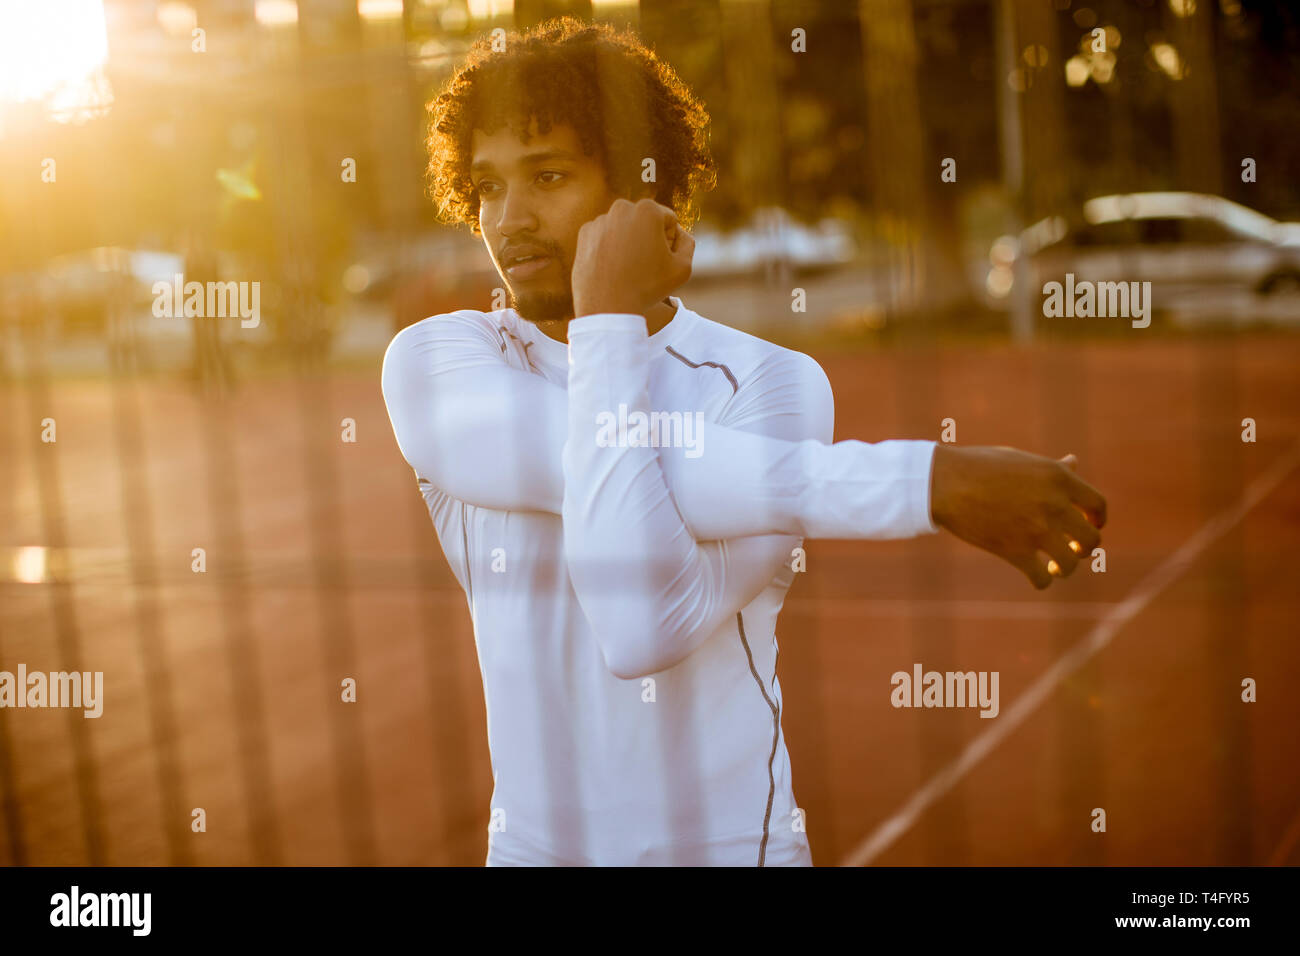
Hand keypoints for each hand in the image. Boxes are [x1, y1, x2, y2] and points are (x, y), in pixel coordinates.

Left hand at [571, 198, 694, 318]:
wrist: (608, 308)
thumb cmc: (648, 289)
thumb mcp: (682, 268)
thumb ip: (687, 243)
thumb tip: (678, 232)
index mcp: (648, 210)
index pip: (669, 221)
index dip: (670, 242)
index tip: (662, 261)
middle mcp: (621, 208)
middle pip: (645, 221)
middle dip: (648, 238)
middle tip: (646, 266)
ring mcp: (600, 221)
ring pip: (624, 228)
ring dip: (628, 243)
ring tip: (628, 270)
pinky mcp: (584, 234)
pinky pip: (605, 237)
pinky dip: (610, 249)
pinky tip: (612, 269)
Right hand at [930, 444, 1106, 589]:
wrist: (945, 482)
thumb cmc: (980, 466)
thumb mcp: (1023, 461)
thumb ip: (1054, 468)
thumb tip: (1074, 463)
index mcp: (1058, 478)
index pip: (1098, 505)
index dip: (1098, 519)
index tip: (1089, 525)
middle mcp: (1054, 505)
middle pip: (1090, 539)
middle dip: (1085, 548)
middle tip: (1072, 549)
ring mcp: (1036, 530)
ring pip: (1071, 563)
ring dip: (1066, 568)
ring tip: (1056, 567)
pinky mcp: (1015, 551)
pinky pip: (1042, 577)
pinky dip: (1042, 581)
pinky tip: (1037, 577)